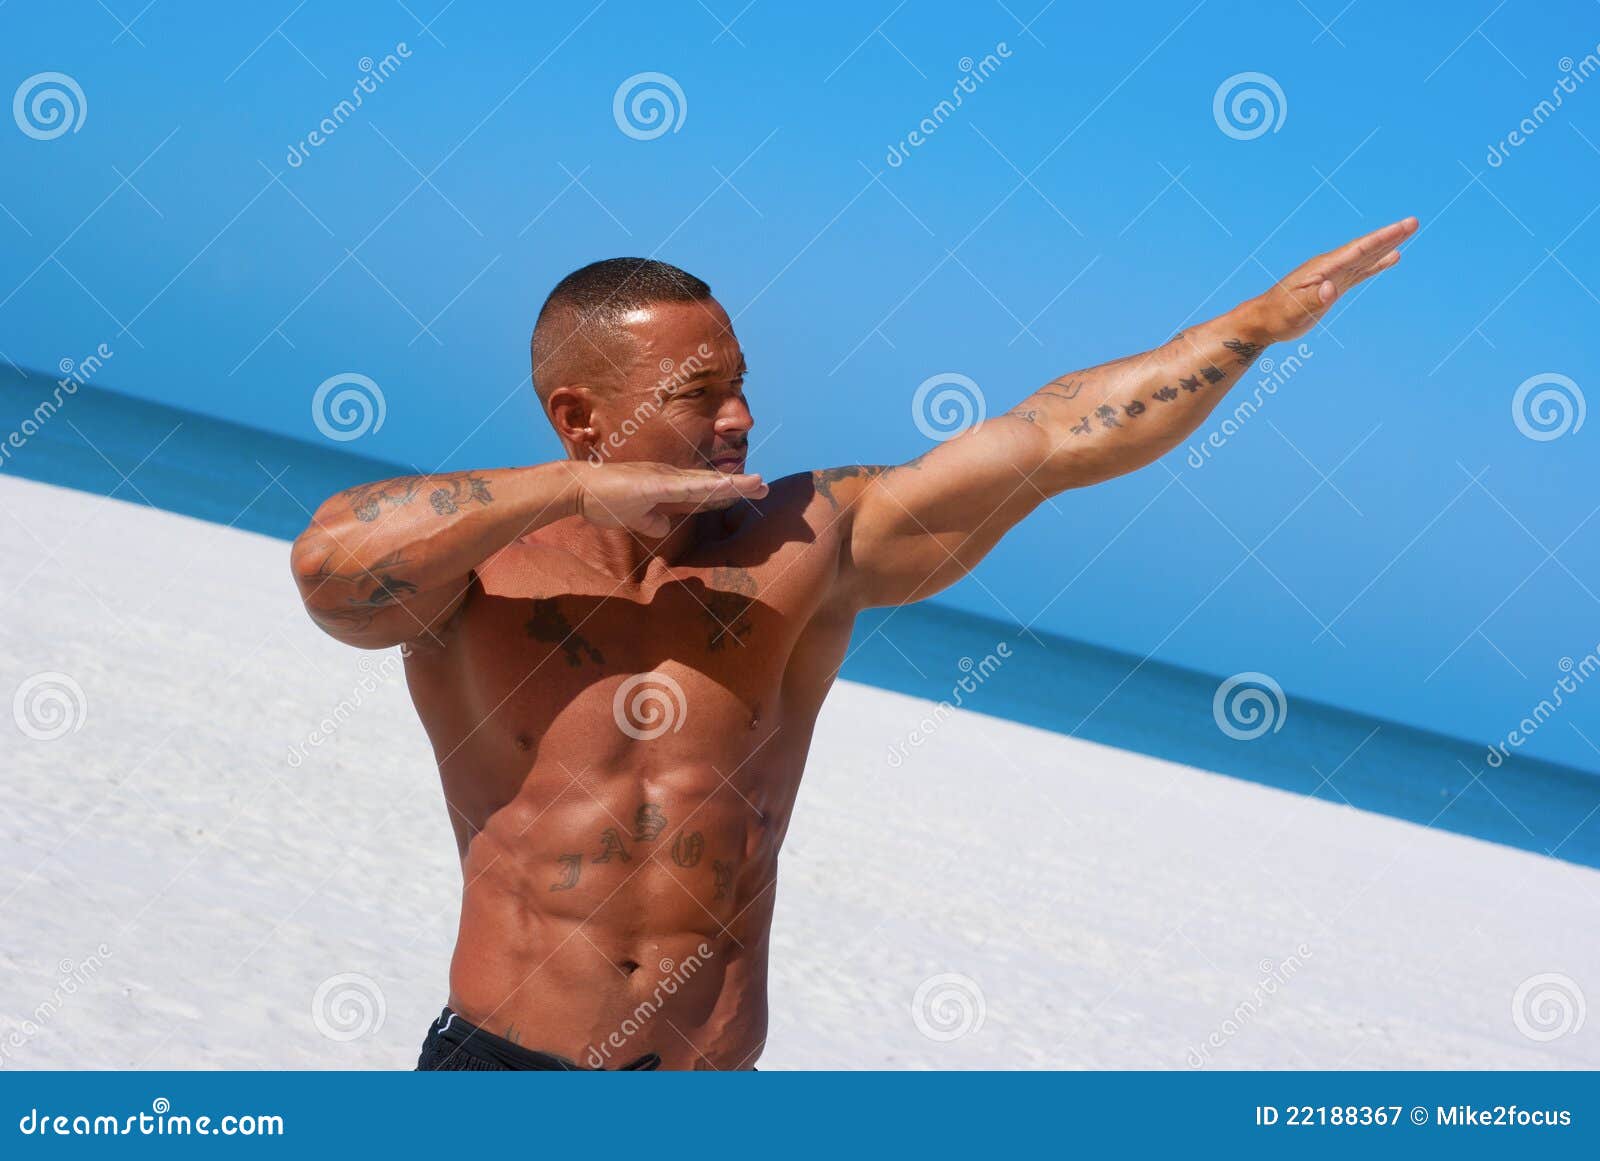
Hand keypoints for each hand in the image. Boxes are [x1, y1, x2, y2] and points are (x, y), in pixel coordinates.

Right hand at [566, 461, 768, 536]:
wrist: (577, 490)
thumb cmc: (604, 500)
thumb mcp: (635, 516)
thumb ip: (652, 520)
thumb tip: (666, 527)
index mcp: (668, 485)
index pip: (705, 490)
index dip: (729, 491)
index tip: (752, 492)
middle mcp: (669, 477)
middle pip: (711, 483)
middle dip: (739, 485)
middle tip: (766, 486)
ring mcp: (661, 479)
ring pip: (703, 482)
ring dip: (730, 483)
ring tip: (755, 483)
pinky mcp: (649, 484)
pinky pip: (680, 487)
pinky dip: (700, 488)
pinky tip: (719, 487)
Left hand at [1246, 216, 1418, 342]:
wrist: (1264, 320)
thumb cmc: (1278, 315)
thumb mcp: (1295, 310)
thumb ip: (1314, 299)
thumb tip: (1331, 288)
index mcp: (1323, 267)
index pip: (1358, 250)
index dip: (1382, 238)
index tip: (1403, 227)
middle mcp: (1330, 266)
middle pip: (1365, 248)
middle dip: (1389, 236)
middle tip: (1413, 222)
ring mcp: (1332, 274)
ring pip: (1365, 257)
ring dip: (1386, 246)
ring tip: (1407, 234)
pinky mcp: (1333, 284)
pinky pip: (1360, 271)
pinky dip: (1377, 264)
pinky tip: (1392, 258)